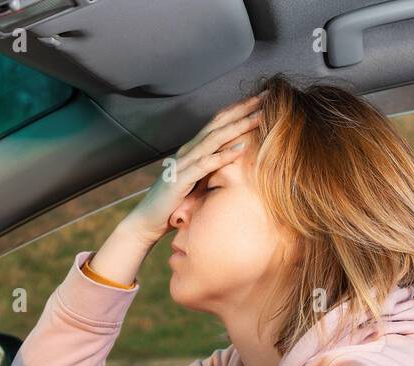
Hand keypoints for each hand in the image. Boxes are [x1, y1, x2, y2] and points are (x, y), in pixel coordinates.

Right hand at [119, 92, 264, 244]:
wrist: (147, 221)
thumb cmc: (173, 204)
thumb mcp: (197, 183)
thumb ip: (212, 170)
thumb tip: (234, 166)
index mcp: (192, 150)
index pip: (218, 123)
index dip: (238, 109)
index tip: (261, 99)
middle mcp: (188, 151)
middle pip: (218, 124)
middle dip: (243, 109)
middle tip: (266, 96)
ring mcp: (183, 164)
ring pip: (214, 139)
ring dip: (238, 127)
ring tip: (259, 117)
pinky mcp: (180, 180)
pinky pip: (205, 165)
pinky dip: (223, 156)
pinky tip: (240, 149)